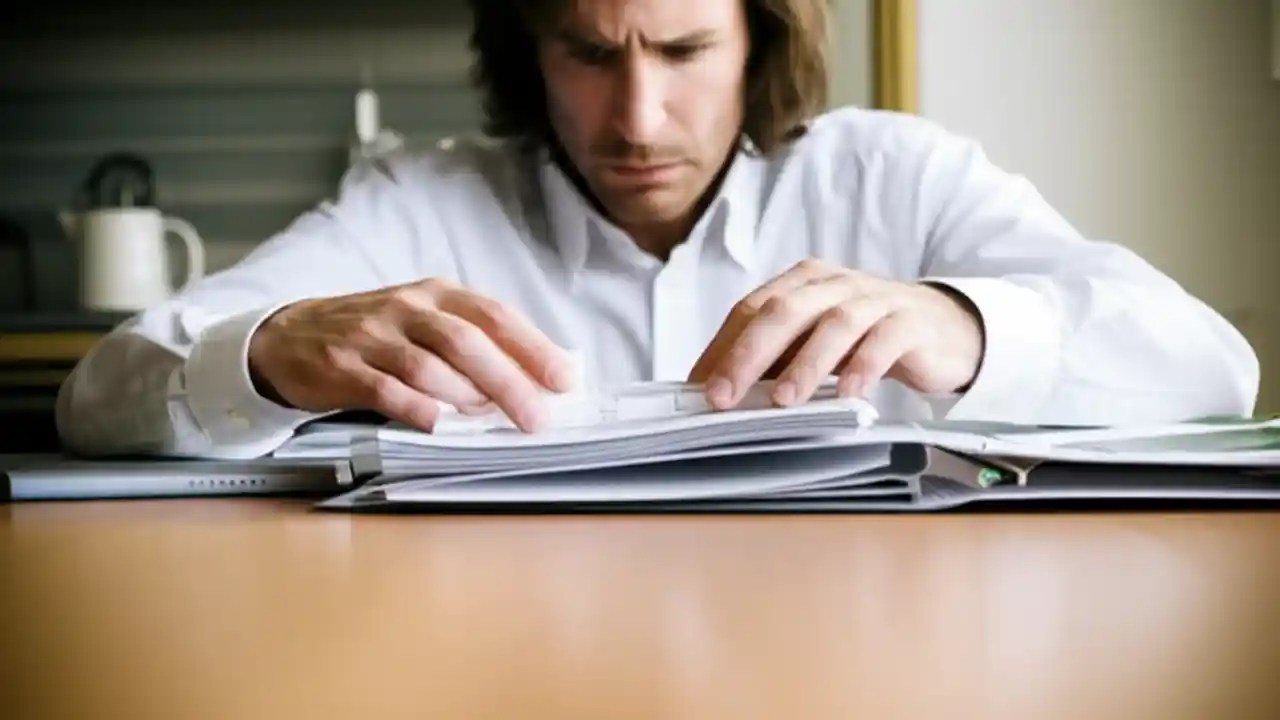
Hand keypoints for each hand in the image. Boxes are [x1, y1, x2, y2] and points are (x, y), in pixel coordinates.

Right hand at [247, 278, 575, 431]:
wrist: (288, 337)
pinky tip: (436, 423)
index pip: (494, 315)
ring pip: (428, 364)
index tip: (564, 379)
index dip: (533, 347)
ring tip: (491, 421)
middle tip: (536, 415)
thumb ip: (472, 344)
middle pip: (467, 342)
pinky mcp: (342, 366)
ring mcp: (373, 336)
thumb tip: (534, 379)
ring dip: (466, 396)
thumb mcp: (423, 323)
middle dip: (509, 381)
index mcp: (437, 295)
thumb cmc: (374, 335)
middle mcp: (407, 308)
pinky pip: (384, 387)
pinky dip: (414, 407)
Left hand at [687, 259, 983, 408]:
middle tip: (724, 397)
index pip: (751, 309)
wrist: (943, 329)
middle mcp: (834, 284)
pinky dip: (863, 366)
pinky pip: (883, 341)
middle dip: (748, 355)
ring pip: (833, 325)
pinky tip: (849, 394)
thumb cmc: (865, 337)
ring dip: (804, 365)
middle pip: (783, 312)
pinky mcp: (909, 323)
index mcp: (802, 283)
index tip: (698, 388)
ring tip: (783, 400)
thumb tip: (722, 392)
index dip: (722, 348)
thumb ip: (776, 357)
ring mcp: (874, 300)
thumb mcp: (815, 343)